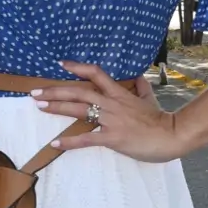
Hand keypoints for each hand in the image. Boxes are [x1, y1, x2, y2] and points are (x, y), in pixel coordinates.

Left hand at [32, 63, 182, 162]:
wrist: (171, 135)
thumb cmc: (160, 119)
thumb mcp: (149, 98)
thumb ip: (140, 87)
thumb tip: (136, 77)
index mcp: (119, 93)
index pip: (96, 74)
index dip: (77, 67)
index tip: (60, 64)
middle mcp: (111, 103)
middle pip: (79, 92)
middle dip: (55, 91)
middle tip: (36, 92)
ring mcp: (111, 120)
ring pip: (79, 110)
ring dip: (57, 108)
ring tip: (40, 106)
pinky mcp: (112, 138)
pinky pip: (86, 139)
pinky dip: (69, 141)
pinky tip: (55, 143)